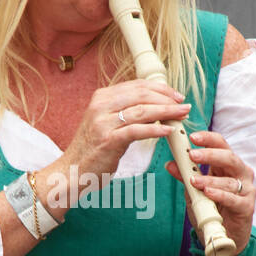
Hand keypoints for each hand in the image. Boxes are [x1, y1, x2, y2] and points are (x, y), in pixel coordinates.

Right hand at [61, 80, 191, 181]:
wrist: (72, 170)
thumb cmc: (93, 149)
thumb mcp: (106, 123)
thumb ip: (126, 112)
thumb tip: (156, 106)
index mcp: (101, 97)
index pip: (137, 85)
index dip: (160, 88)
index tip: (176, 95)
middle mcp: (101, 105)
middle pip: (142, 94)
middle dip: (167, 99)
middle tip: (183, 105)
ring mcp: (103, 122)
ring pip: (142, 110)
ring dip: (167, 112)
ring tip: (182, 115)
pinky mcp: (108, 140)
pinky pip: (137, 131)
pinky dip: (156, 130)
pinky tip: (169, 131)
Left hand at [165, 129, 255, 255]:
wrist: (227, 237)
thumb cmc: (214, 209)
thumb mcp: (196, 192)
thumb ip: (186, 177)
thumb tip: (170, 164)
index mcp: (228, 166)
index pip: (222, 145)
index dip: (208, 139)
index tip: (193, 137)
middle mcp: (241, 174)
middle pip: (229, 158)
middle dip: (210, 154)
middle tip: (192, 155)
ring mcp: (247, 190)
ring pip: (230, 180)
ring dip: (210, 180)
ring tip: (194, 181)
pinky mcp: (247, 207)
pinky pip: (234, 199)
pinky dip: (220, 195)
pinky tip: (209, 193)